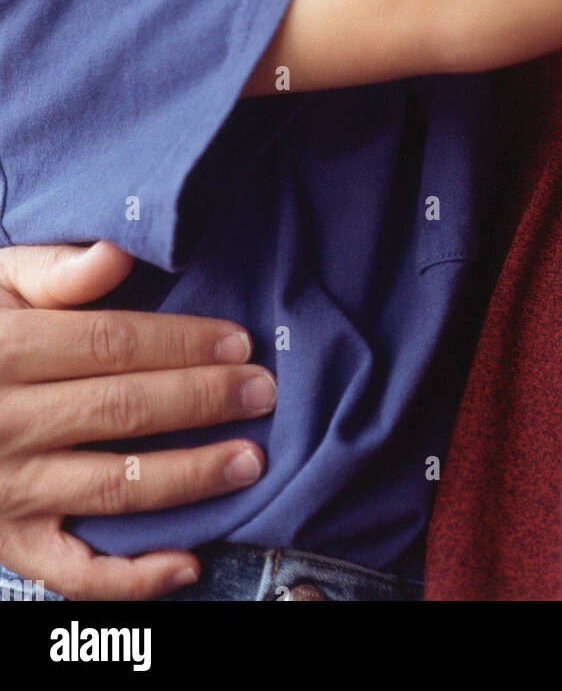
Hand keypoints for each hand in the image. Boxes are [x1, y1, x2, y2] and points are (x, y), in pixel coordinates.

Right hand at [0, 241, 274, 599]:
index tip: (239, 343)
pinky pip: (75, 573)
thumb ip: (57, 271)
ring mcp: (7, 491)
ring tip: (250, 460)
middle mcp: (5, 424)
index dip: (182, 343)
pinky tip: (189, 562)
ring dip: (190, 477)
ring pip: (114, 487)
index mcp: (5, 350)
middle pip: (123, 411)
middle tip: (265, 393)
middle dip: (203, 401)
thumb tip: (119, 253)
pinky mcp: (10, 543)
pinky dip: (133, 577)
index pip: (111, 345)